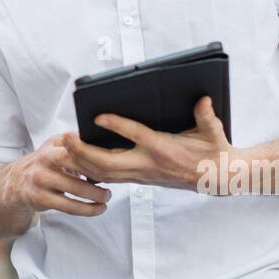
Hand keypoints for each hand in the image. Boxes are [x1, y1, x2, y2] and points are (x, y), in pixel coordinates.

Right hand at [3, 134, 110, 217]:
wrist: (15, 183)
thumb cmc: (45, 164)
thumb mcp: (56, 147)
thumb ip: (77, 144)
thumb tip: (108, 145)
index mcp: (54, 143)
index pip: (77, 143)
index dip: (96, 152)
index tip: (112, 160)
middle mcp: (45, 158)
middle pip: (75, 162)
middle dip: (97, 172)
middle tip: (112, 179)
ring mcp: (41, 178)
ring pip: (74, 187)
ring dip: (94, 194)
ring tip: (107, 197)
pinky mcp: (40, 197)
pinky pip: (68, 206)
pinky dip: (86, 209)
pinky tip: (98, 209)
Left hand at [60, 96, 233, 191]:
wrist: (216, 179)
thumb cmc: (213, 152)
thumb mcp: (212, 131)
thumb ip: (205, 116)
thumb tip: (203, 99)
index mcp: (164, 149)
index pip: (137, 135)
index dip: (117, 125)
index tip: (98, 116)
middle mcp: (149, 164)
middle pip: (109, 162)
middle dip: (84, 151)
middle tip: (65, 137)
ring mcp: (142, 174)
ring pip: (104, 173)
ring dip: (81, 162)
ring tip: (62, 149)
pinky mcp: (139, 178)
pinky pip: (109, 177)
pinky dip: (90, 170)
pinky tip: (76, 163)